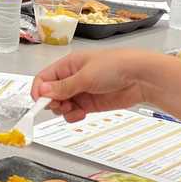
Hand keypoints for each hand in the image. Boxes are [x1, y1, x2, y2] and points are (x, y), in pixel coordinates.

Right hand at [32, 50, 149, 121]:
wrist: (141, 77)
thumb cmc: (116, 66)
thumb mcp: (85, 76)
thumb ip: (63, 86)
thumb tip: (42, 91)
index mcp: (68, 65)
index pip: (44, 78)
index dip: (39, 91)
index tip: (40, 103)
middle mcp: (72, 78)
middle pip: (50, 94)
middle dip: (52, 102)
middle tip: (60, 105)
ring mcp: (81, 91)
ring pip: (61, 105)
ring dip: (64, 110)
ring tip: (73, 109)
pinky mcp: (90, 104)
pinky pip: (74, 112)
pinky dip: (74, 116)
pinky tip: (81, 113)